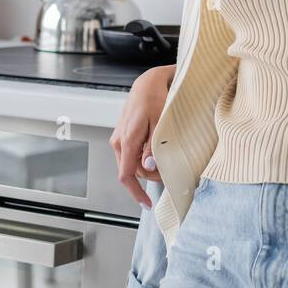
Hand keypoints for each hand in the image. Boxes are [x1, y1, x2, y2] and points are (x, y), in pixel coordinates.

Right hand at [109, 63, 173, 207]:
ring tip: (166, 162)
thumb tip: (148, 167)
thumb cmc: (155, 98)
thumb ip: (153, 146)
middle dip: (150, 177)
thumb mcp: (159, 122)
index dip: (136, 193)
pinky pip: (132, 155)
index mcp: (126, 141)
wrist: (147, 83)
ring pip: (133, 164)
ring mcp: (119, 139)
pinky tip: (157, 154)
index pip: (126, 176)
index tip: (148, 204)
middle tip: (169, 174)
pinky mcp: (123, 136)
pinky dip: (144, 160)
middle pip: (132, 172)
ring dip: (148, 168)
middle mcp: (119, 142)